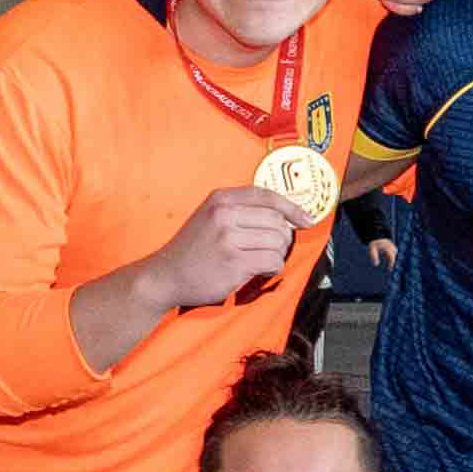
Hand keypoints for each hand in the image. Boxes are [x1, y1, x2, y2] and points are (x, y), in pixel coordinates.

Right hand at [137, 179, 316, 314]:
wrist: (166, 275)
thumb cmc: (193, 249)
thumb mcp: (211, 217)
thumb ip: (242, 211)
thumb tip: (286, 216)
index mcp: (221, 199)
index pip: (267, 196)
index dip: (292, 207)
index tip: (306, 219)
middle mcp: (224, 214)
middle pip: (277, 221)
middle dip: (282, 237)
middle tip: (270, 248)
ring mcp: (229, 238)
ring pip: (278, 242)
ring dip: (277, 254)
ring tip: (259, 260)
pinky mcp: (234, 262)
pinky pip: (273, 261)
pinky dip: (272, 268)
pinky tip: (258, 269)